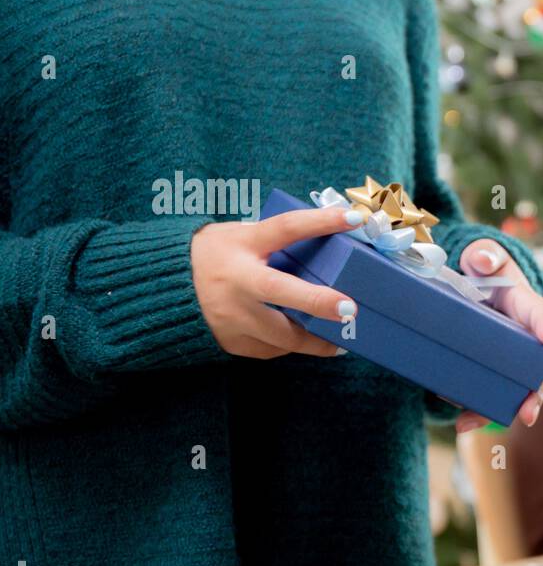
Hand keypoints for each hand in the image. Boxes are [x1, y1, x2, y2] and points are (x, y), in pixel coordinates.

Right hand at [191, 207, 361, 359]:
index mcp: (242, 244)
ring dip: (316, 340)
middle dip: (316, 301)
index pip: (285, 227)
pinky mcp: (231, 340)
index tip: (353, 217)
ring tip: (342, 340)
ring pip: (281, 334)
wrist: (165, 287)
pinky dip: (290, 344)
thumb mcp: (241, 237)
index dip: (319, 221)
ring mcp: (230, 314)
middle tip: (350, 309)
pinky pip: (272, 348)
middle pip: (278, 289)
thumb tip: (333, 243)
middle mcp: (235, 280)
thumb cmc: (216, 255)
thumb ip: (277, 241)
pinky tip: (304, 341)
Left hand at [453, 238, 542, 432]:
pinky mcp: (492, 372)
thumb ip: (485, 254)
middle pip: (540, 369)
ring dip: (502, 411)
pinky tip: (461, 422)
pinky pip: (492, 395)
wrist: (473, 288)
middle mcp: (526, 340)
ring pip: (517, 390)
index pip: (542, 314)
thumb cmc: (486, 271)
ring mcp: (511, 360)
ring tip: (474, 422)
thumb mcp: (485, 257)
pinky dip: (478, 412)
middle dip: (536, 393)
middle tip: (528, 413)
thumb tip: (480, 261)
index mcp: (528, 306)